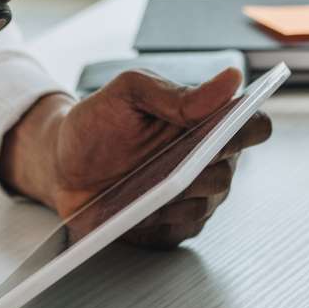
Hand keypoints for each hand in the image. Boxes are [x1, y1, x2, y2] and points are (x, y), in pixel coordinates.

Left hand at [0, 68, 271, 248]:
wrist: (58, 164)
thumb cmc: (96, 123)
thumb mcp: (127, 92)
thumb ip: (174, 90)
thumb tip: (230, 80)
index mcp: (204, 122)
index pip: (250, 124)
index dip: (249, 124)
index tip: (232, 124)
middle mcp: (206, 160)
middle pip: (231, 166)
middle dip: (210, 159)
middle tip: (186, 155)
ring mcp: (192, 197)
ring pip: (210, 199)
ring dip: (185, 191)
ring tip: (154, 183)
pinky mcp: (172, 227)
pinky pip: (183, 228)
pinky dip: (164, 218)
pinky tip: (140, 207)